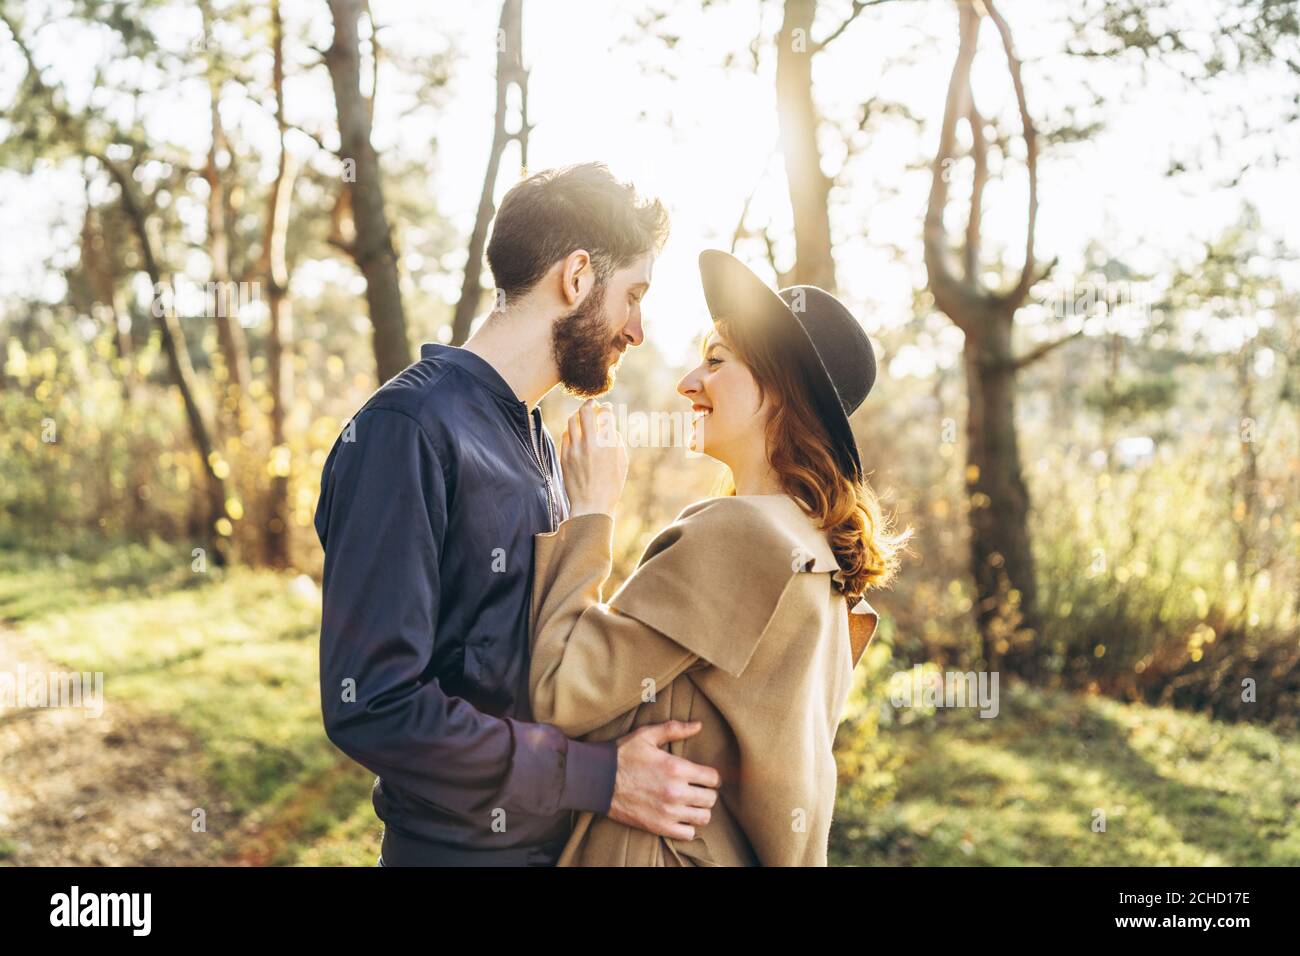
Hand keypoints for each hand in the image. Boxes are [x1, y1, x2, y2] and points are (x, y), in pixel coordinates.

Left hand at [561, 399, 627, 517]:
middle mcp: (590, 443)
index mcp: (608, 444)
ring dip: (578, 416)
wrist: (591, 506)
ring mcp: (574, 449)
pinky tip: (576, 435)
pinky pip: (565, 436)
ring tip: (582, 417)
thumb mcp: (622, 464)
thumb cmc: (610, 487)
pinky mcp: (564, 456)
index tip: (606, 408)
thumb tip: (610, 429)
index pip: (606, 414)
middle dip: (589, 403)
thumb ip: (617, 442)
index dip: (606, 407)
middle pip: (585, 411)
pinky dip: (571, 431)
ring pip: (572, 421)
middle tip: (591, 403)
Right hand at [607, 720, 719, 840]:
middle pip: (711, 798)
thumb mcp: (647, 735)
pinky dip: (688, 826)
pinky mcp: (659, 827)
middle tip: (696, 789)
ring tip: (690, 804)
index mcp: (676, 768)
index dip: (710, 776)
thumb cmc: (622, 755)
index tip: (703, 776)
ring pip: (704, 817)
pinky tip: (680, 817)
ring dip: (700, 810)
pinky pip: (688, 833)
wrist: (598, 779)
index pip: (713, 778)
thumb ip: (675, 729)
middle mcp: (676, 791)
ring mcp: (668, 811)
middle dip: (706, 792)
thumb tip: (699, 725)